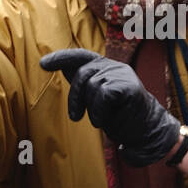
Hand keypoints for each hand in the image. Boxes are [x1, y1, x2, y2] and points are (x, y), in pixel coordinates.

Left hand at [40, 48, 181, 166]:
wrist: (145, 131)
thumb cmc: (120, 116)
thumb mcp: (97, 98)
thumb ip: (85, 82)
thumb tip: (63, 67)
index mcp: (106, 67)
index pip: (81, 56)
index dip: (62, 58)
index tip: (43, 64)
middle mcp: (115, 66)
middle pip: (83, 73)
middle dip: (75, 97)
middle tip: (74, 117)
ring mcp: (123, 74)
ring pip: (92, 85)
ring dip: (91, 109)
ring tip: (99, 119)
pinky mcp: (130, 86)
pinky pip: (103, 95)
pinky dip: (99, 111)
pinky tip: (104, 120)